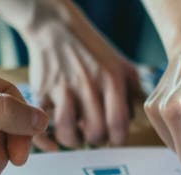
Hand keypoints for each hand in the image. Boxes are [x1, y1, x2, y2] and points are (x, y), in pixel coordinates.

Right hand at [21, 1, 141, 149]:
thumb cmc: (93, 51)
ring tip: (76, 133)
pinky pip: (42, 125)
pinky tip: (54, 133)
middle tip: (94, 133)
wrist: (56, 29)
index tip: (114, 139)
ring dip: (73, 140)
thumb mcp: (122, 66)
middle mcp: (88, 85)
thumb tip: (138, 120)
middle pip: (96, 134)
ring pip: (68, 133)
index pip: (119, 124)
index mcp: (112, 80)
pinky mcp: (42, 92)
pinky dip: (46, 137)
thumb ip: (134, 92)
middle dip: (97, 140)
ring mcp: (63, 89)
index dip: (117, 139)